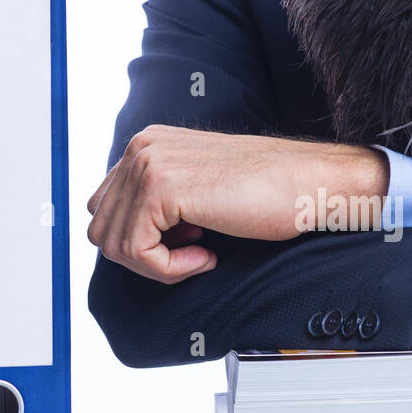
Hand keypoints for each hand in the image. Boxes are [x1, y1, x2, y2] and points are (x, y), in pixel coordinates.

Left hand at [86, 125, 387, 283]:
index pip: (105, 209)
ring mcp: (148, 163)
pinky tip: (206, 256)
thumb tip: (127, 240)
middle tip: (191, 254)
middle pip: (101, 227)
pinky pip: (137, 251)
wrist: (310, 184)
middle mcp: (141, 147)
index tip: (188, 242)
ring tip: (202, 254)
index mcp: (147, 144)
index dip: (141, 241)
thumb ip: (160, 202)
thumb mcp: (201, 190)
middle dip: (142, 255)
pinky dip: (169, 268)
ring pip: (113, 243)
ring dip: (157, 264)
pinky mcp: (161, 188)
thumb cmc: (271, 193)